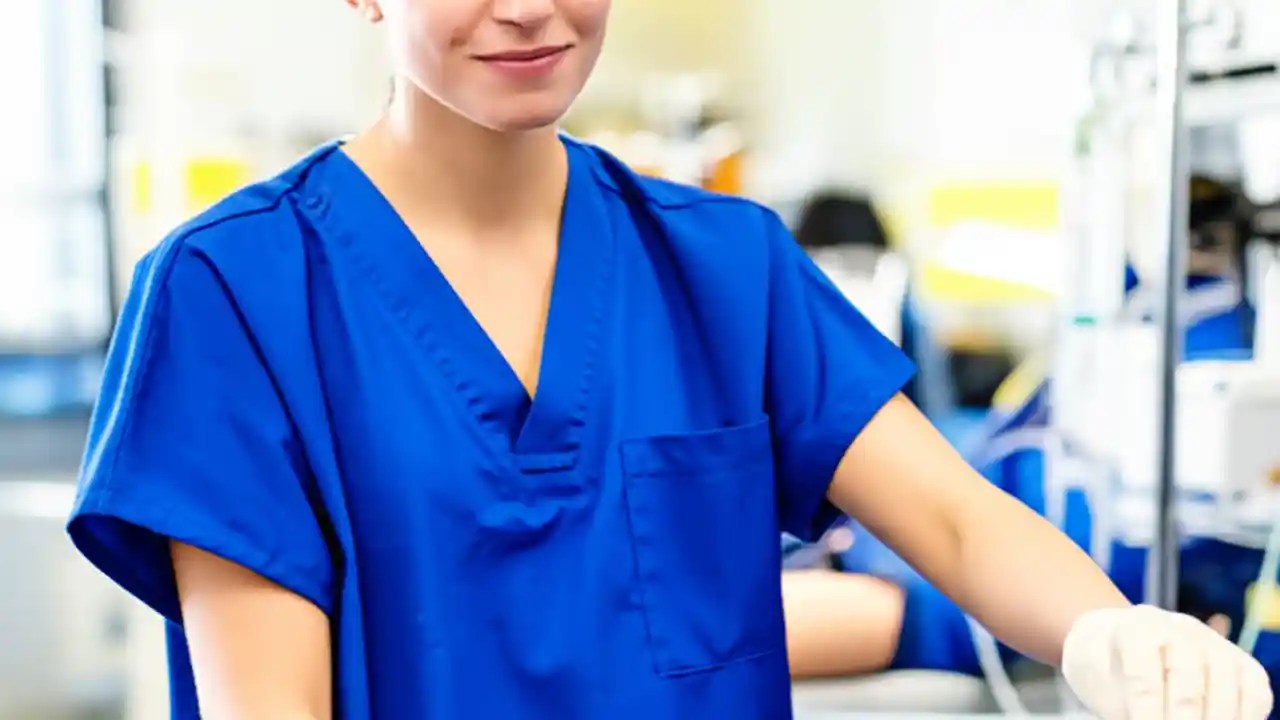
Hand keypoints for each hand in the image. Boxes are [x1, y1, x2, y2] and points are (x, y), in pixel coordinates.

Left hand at [1062, 605, 1272, 718]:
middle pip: (1189, 686)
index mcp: (1138, 628)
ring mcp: (1216, 644)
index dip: (1145, 714)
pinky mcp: (1243, 663)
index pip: (1144, 679)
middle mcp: (1181, 629)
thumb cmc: (1107, 670)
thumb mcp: (1101, 687)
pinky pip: (1256, 695)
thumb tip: (1145, 719)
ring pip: (1228, 691)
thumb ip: (1122, 709)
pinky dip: (1244, 719)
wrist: (1117, 642)